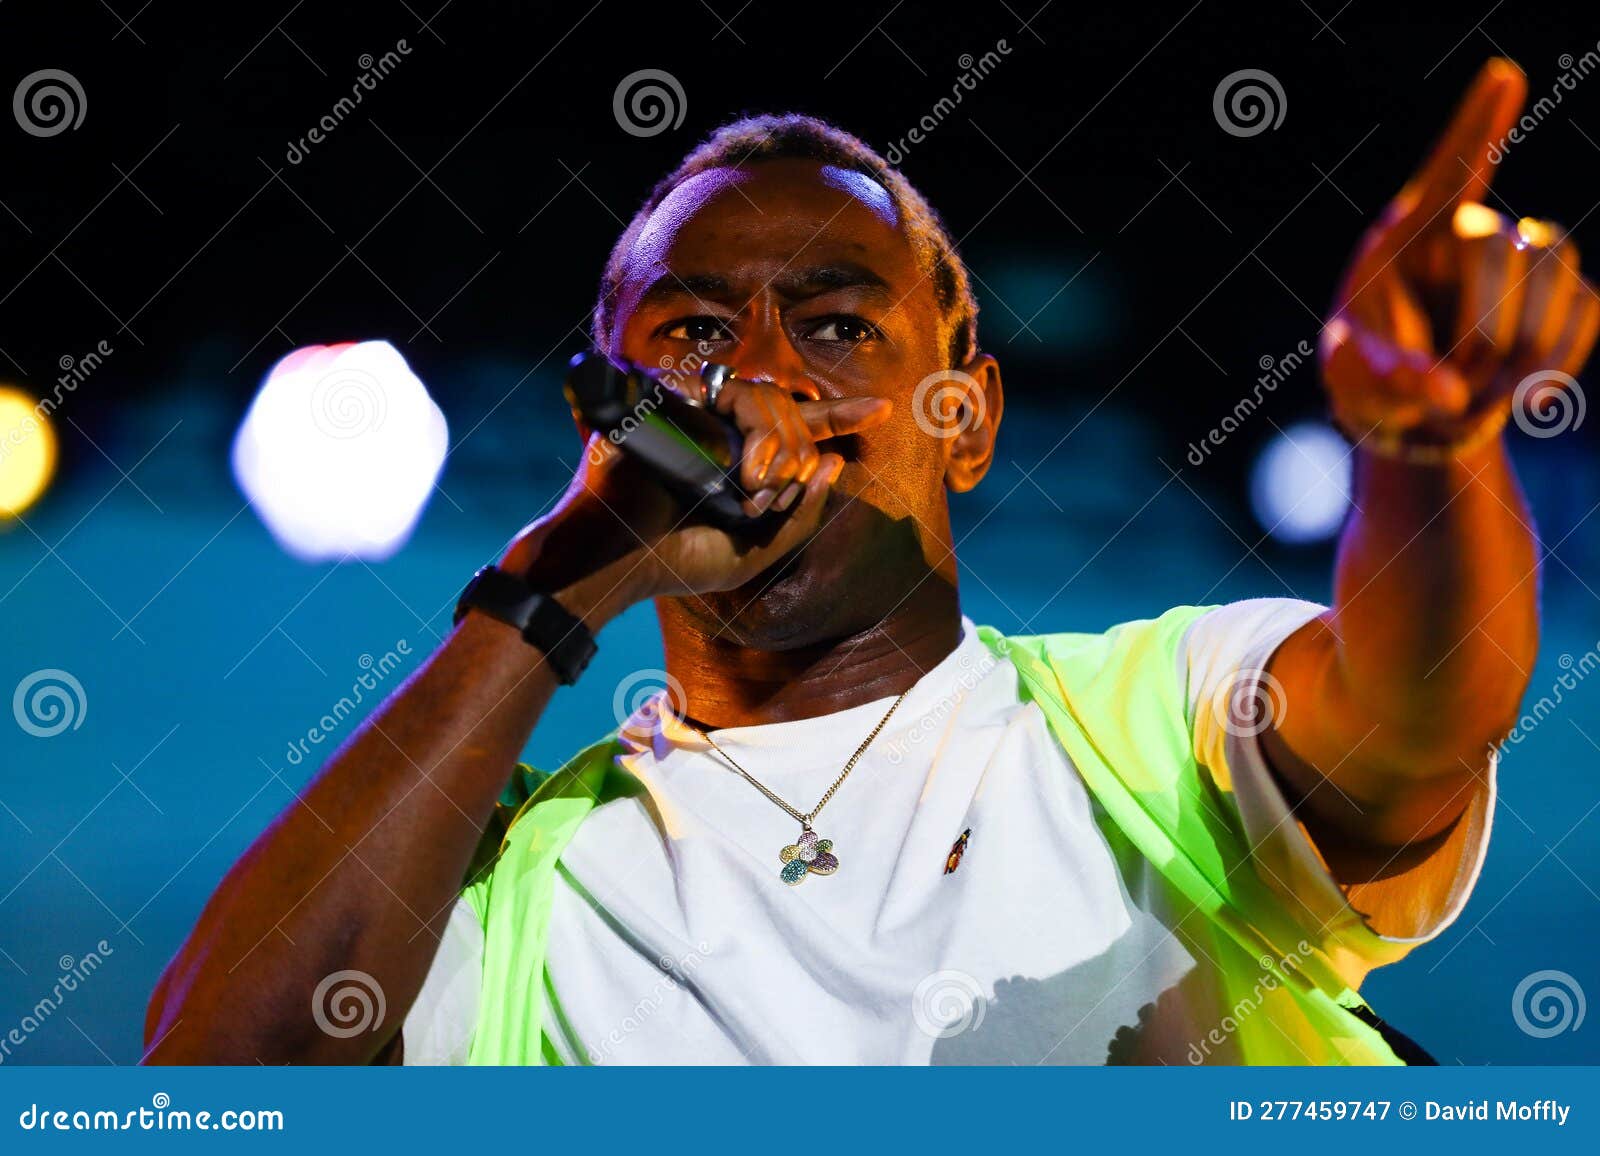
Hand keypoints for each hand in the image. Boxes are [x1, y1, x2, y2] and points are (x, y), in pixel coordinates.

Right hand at [502, 373, 891, 608]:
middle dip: (801, 452)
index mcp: (737, 457)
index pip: (795, 426)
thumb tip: (836, 463)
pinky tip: (744, 473)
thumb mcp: (757, 551)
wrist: (620, 561)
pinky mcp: (673, 393)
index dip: (839, 416)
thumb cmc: (678, 562)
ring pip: (769, 399)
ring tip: (752, 492)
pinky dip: (755, 434)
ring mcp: (694, 406)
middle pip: (790, 410)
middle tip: (771, 495)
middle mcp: (718, 425)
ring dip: (779, 451)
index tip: (885, 412)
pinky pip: (738, 396)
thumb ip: (802, 513)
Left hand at [1321, 59, 1599, 457]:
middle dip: (1478, 320)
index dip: (1477, 126)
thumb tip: (1446, 396)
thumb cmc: (1367, 376)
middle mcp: (1467, 234)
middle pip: (1500, 242)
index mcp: (1405, 240)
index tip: (1502, 76)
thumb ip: (1390, 382)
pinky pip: (1586, 310)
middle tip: (1449, 380)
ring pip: (1554, 269)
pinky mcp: (1560, 298)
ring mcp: (1519, 262)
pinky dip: (1557, 359)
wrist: (1412, 410)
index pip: (1447, 173)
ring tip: (1479, 385)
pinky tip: (1525, 394)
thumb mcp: (1355, 382)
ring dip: (1519, 342)